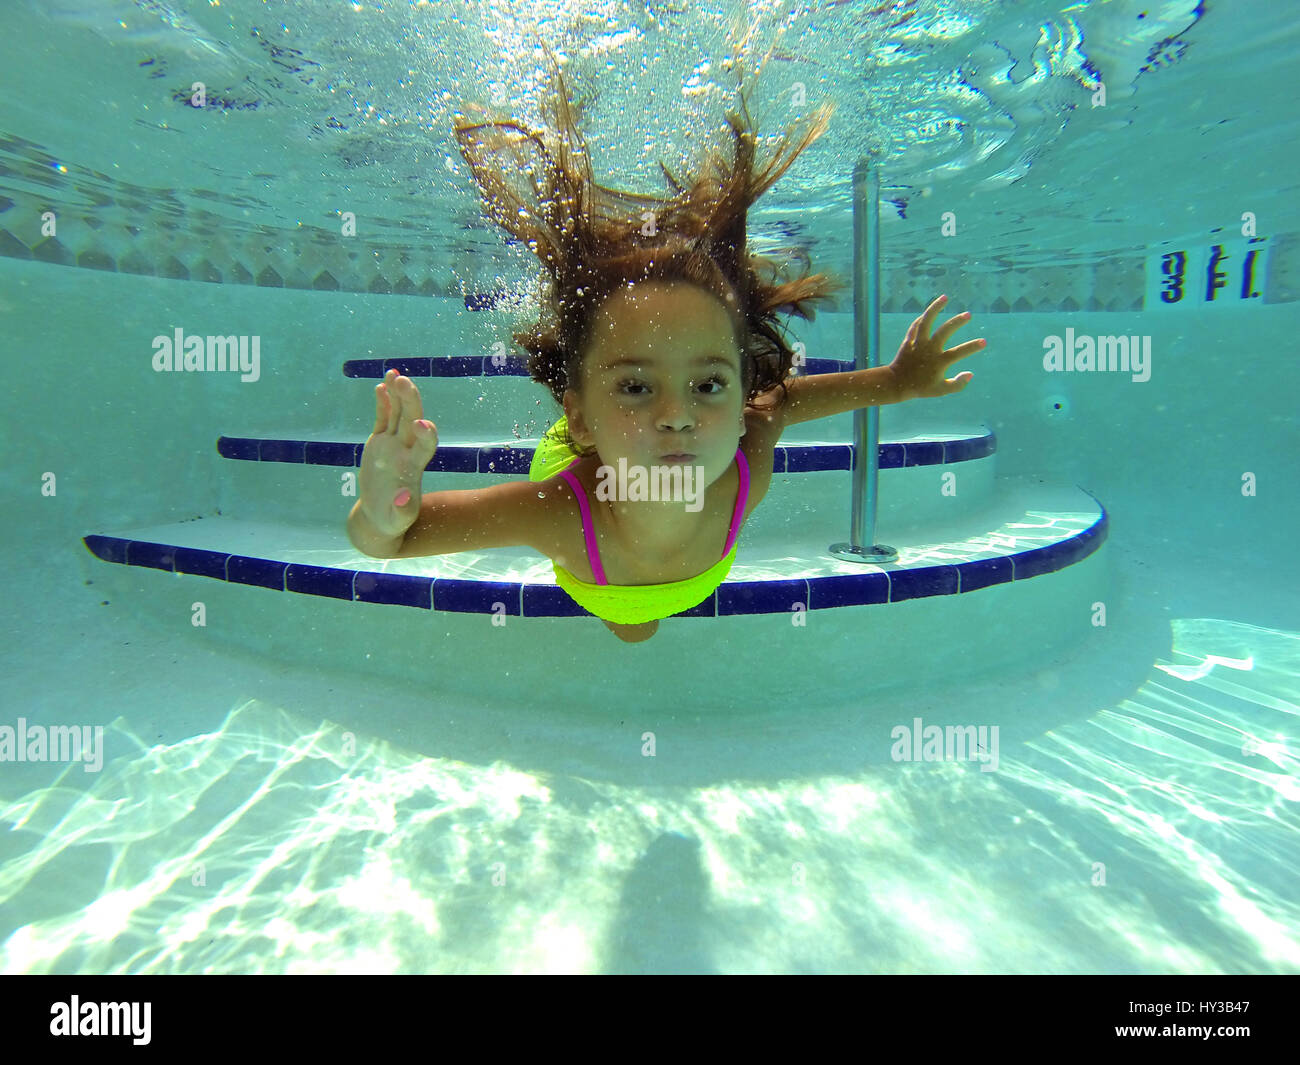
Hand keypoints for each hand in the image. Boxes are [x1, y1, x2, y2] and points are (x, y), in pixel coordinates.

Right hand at [358, 369, 438, 536]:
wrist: (381, 515)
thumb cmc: (392, 520)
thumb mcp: (397, 519)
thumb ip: (402, 510)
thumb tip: (403, 498)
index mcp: (413, 467)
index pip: (425, 446)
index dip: (425, 435)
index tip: (422, 424)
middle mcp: (406, 451)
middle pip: (412, 420)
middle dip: (410, 401)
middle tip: (404, 382)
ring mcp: (394, 444)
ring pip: (399, 414)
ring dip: (398, 394)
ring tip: (394, 374)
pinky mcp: (380, 442)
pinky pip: (384, 419)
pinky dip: (384, 403)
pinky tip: (381, 386)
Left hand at [888, 295, 985, 400]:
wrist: (896, 384)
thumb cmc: (920, 388)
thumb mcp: (940, 391)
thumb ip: (957, 385)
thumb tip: (970, 374)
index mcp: (938, 362)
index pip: (958, 353)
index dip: (972, 347)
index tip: (984, 342)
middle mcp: (928, 350)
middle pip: (944, 332)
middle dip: (957, 322)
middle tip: (968, 315)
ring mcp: (917, 343)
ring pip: (926, 321)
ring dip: (935, 308)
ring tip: (944, 297)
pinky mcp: (908, 340)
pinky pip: (916, 325)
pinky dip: (923, 318)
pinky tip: (930, 312)